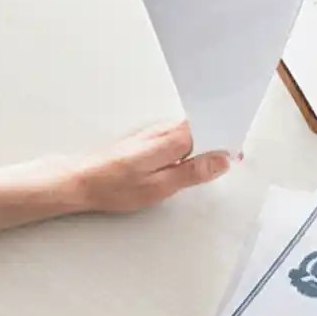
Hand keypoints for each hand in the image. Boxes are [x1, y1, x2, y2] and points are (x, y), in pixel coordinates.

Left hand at [66, 121, 231, 212]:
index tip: (237, 154)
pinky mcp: (148, 138)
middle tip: (230, 157)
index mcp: (171, 140)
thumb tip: (221, 161)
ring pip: (190, 132)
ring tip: (211, 159)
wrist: (79, 181)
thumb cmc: (112, 186)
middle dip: (218, 140)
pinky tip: (187, 161)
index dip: (226, 141)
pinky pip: (178, 136)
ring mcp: (154, 132)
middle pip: (202, 128)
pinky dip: (188, 147)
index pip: (210, 129)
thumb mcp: (159, 186)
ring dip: (203, 142)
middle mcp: (163, 130)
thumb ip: (192, 172)